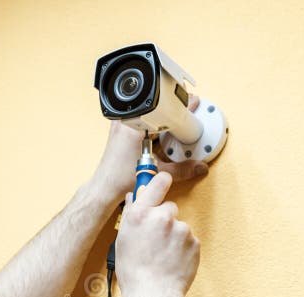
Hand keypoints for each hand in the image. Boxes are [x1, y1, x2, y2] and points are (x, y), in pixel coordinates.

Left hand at [89, 95, 207, 205]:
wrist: (105, 186)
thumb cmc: (120, 179)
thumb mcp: (156, 173)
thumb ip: (181, 170)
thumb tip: (198, 167)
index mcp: (134, 126)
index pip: (163, 108)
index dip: (181, 105)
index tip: (193, 103)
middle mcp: (126, 121)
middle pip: (156, 106)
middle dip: (173, 110)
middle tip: (185, 116)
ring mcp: (121, 122)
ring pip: (148, 111)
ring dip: (162, 115)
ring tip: (172, 123)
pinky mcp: (121, 127)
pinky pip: (141, 117)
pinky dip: (153, 121)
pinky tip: (159, 130)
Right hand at [115, 171, 199, 296]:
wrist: (153, 294)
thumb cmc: (133, 271)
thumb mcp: (123, 239)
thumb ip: (131, 215)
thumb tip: (135, 198)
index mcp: (141, 214)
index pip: (159, 181)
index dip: (161, 182)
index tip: (161, 183)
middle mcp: (162, 217)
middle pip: (169, 207)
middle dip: (164, 218)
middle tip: (155, 237)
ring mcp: (181, 230)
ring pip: (178, 226)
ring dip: (173, 236)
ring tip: (162, 255)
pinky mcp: (194, 243)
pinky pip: (188, 240)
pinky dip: (182, 248)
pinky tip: (171, 260)